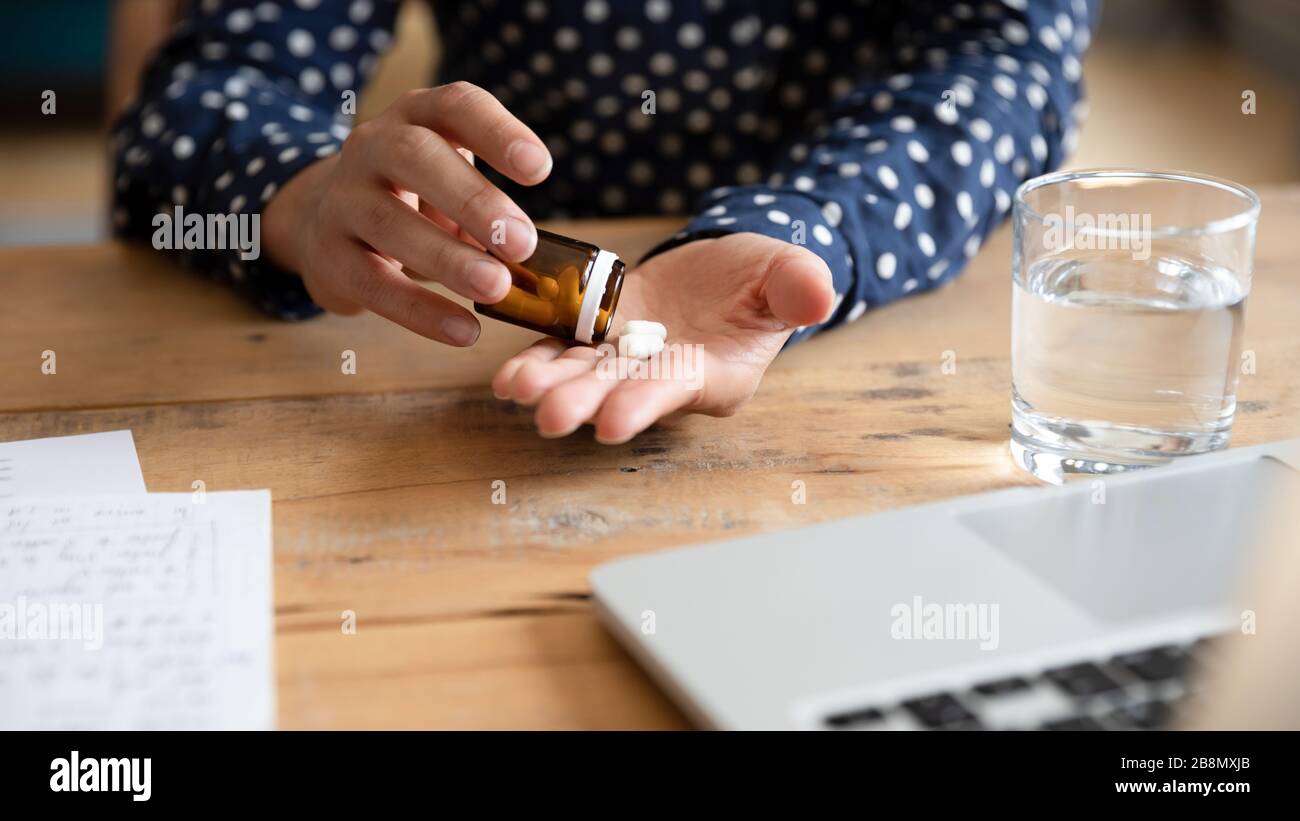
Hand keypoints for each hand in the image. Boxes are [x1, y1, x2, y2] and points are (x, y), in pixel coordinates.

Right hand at [262, 82, 550, 345]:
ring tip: (497, 288)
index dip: (497, 132)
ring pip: (388, 221)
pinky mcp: (327, 253)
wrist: (326, 222)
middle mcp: (372, 145)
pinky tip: (464, 330)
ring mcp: (343, 198)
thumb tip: (544, 263)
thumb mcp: (452, 180)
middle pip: (415, 156)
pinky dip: (420, 310)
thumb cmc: (415, 198)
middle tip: (523, 243)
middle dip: (474, 199)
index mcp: (416, 117)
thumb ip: (493, 209)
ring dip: (448, 257)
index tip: (540, 169)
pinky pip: (373, 282)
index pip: (455, 106)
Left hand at [492, 233, 835, 443]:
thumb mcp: (787, 274)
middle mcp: (665, 379)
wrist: (727, 269)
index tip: (613, 422)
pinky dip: (537, 360)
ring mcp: (627, 362)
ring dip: (551, 385)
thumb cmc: (764, 278)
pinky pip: (563, 352)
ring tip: (516, 391)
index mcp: (716, 376)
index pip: (677, 390)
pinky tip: (508, 374)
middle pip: (620, 392)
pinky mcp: (598, 339)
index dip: (645, 404)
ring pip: (584, 377)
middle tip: (548, 416)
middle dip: (584, 403)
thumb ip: (797, 287)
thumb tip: (820, 296)